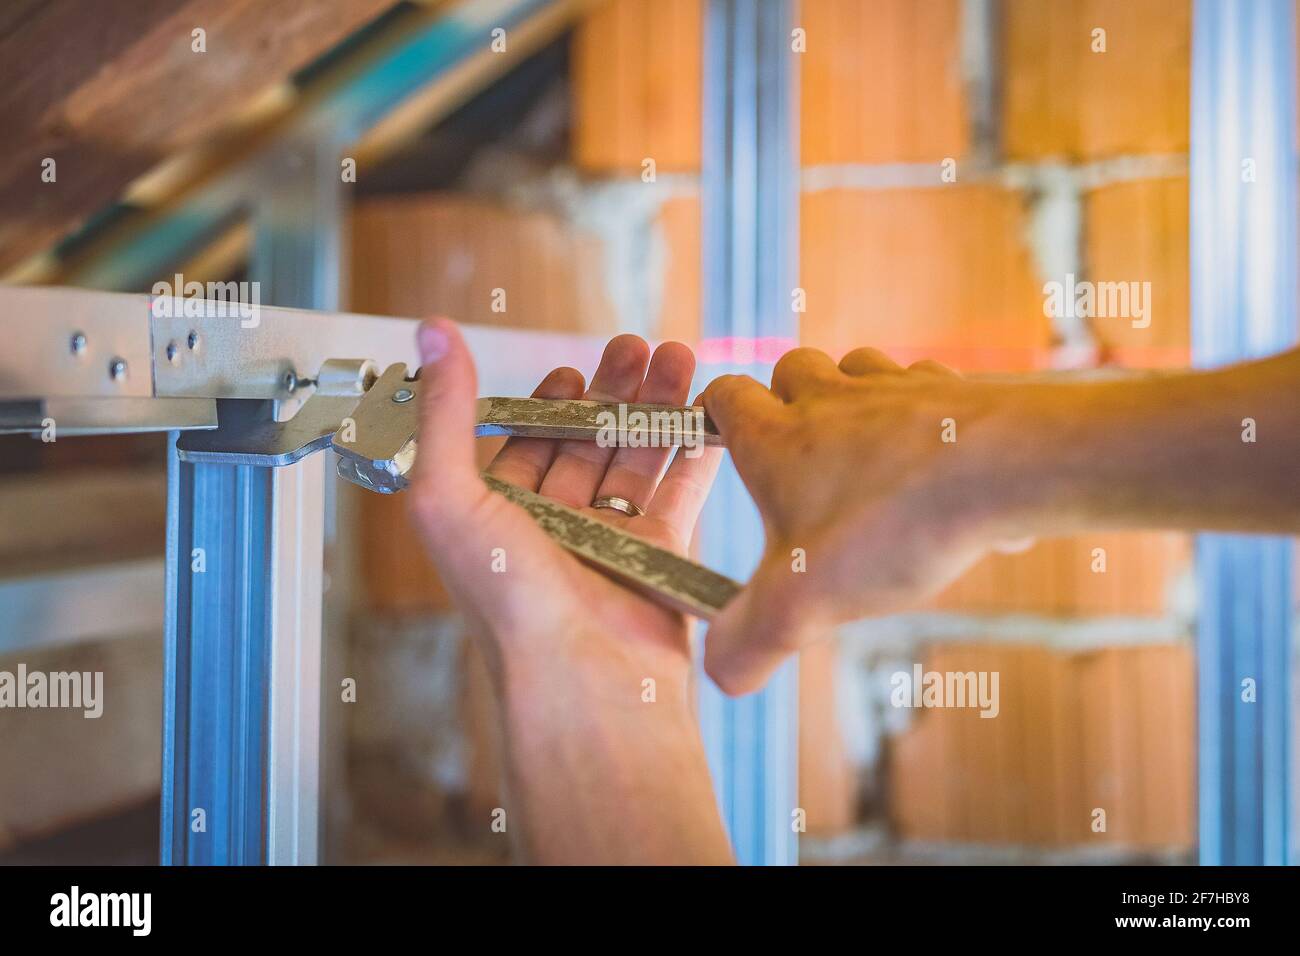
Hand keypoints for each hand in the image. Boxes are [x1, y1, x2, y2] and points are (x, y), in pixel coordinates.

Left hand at [408, 318, 730, 862]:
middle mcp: (552, 530)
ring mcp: (609, 543)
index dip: (548, 400)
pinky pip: (679, 493)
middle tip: (638, 345)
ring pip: (635, 458)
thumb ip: (445, 413)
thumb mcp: (451, 496)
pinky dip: (694, 453)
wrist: (584, 680)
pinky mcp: (659, 558)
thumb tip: (431, 333)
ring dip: (656, 408)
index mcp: (496, 517)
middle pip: (587, 442)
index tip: (571, 365)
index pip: (524, 443)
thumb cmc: (509, 604)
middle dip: (612, 390)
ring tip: (679, 361)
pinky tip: (707, 417)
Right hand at [701, 347, 1020, 694]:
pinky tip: (937, 463)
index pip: (724, 398)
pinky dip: (922, 413)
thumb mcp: (801, 604)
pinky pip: (928, 387)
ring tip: (864, 453)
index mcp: (777, 439)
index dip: (712, 413)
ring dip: (851, 399)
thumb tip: (720, 674)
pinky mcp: (954, 390)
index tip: (712, 433)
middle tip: (796, 454)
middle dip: (785, 401)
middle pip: (791, 371)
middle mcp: (830, 399)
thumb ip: (748, 643)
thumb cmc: (894, 527)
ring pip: (856, 368)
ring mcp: (895, 387)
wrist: (1007, 469)